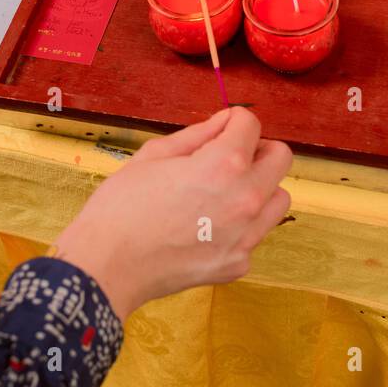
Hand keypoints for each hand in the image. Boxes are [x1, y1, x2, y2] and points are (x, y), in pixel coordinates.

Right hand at [53, 106, 291, 319]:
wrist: (107, 266)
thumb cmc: (121, 206)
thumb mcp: (153, 155)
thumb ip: (197, 134)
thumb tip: (224, 122)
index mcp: (224, 165)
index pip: (251, 125)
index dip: (233, 120)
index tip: (221, 128)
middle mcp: (245, 199)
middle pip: (280, 158)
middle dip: (257, 149)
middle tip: (229, 156)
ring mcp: (246, 236)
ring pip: (278, 197)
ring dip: (259, 187)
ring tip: (223, 193)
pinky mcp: (239, 263)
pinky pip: (256, 233)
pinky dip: (241, 225)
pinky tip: (207, 227)